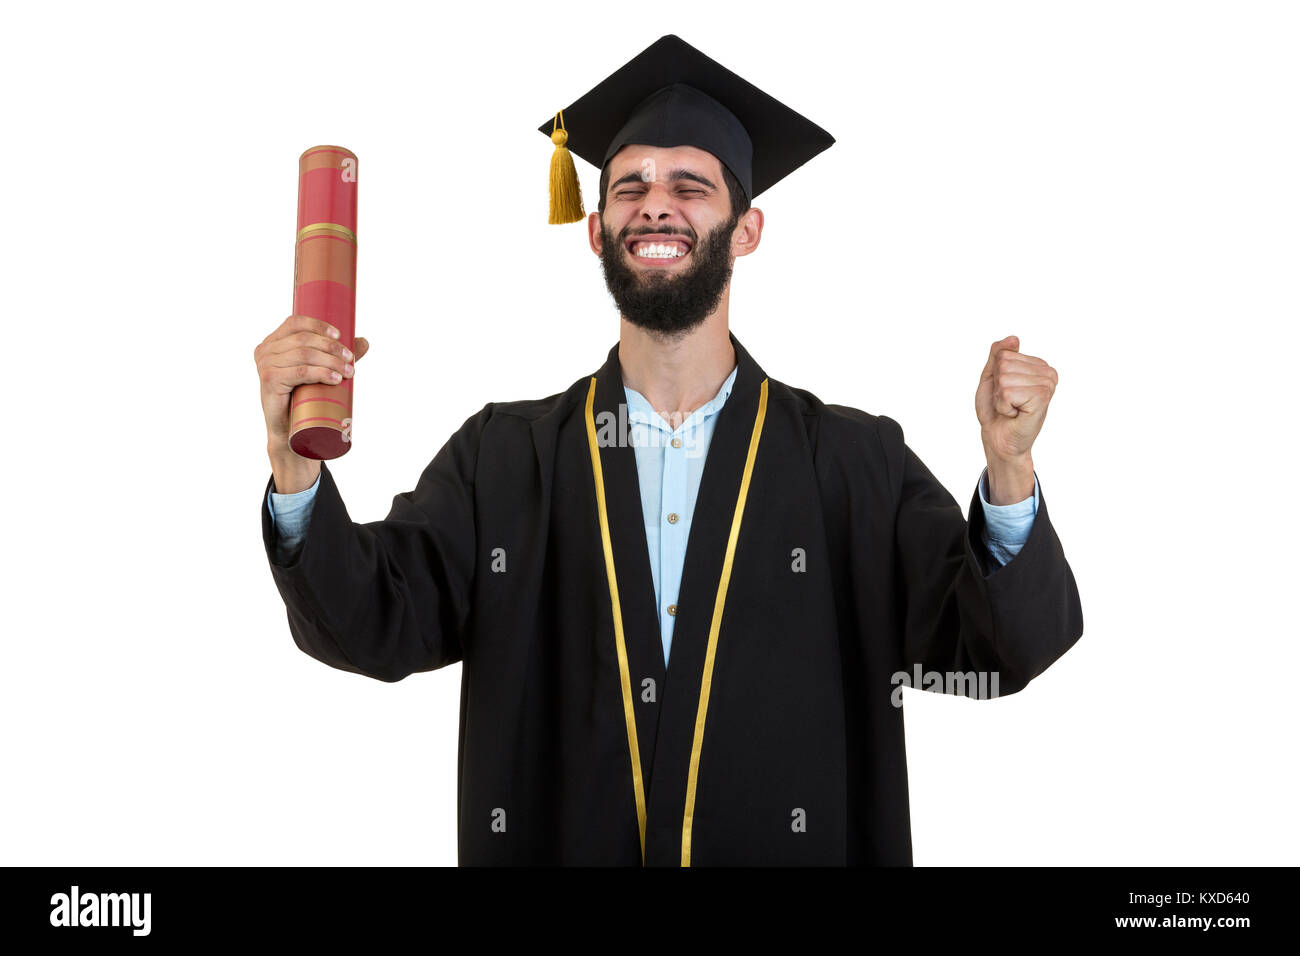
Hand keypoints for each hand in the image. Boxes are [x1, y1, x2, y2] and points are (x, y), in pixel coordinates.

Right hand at [254, 314, 369, 450]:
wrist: (289, 429)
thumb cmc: (304, 397)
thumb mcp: (321, 370)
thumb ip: (338, 354)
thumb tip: (364, 342)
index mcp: (274, 342)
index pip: (295, 323)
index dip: (318, 325)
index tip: (340, 336)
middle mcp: (265, 350)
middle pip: (303, 339)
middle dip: (331, 347)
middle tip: (351, 359)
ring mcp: (265, 365)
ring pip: (304, 354)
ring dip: (331, 361)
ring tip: (348, 372)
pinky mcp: (269, 381)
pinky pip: (300, 372)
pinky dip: (320, 373)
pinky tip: (335, 378)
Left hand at [975, 335, 1057, 503]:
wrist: (999, 438)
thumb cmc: (996, 411)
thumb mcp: (992, 377)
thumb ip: (999, 355)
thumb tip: (1013, 338)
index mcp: (1038, 365)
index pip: (1004, 353)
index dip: (996, 375)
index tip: (1005, 392)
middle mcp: (1047, 373)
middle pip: (1004, 364)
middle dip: (998, 387)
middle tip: (1008, 402)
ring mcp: (1047, 385)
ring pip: (1005, 378)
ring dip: (1000, 398)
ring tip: (1011, 409)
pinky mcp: (1042, 398)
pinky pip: (1008, 392)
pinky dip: (1004, 405)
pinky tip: (1015, 414)